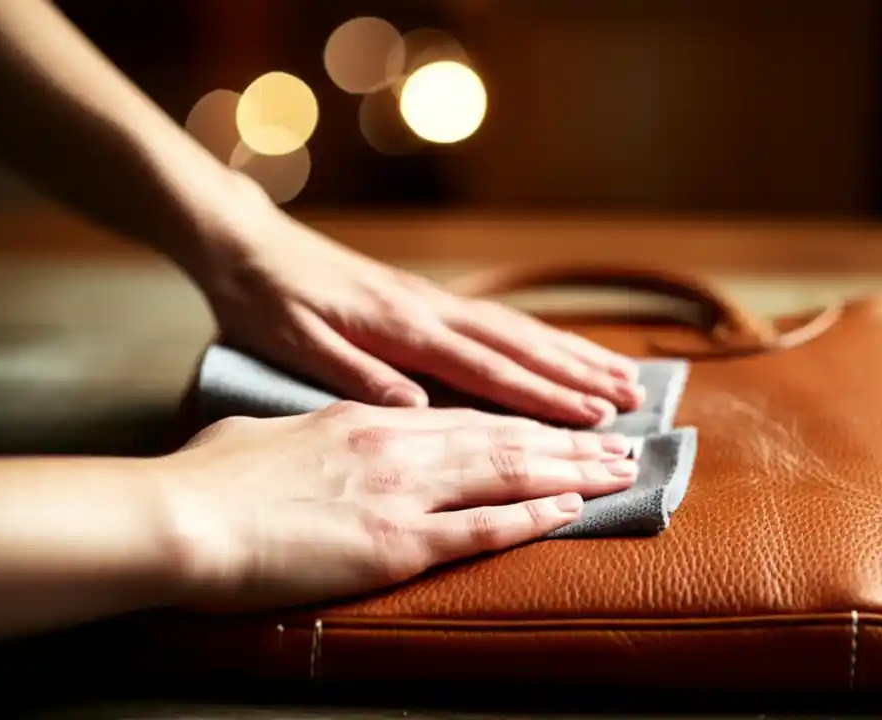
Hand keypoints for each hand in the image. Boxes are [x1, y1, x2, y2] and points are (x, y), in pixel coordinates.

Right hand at [159, 402, 637, 609]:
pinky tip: (569, 508)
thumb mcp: (274, 433)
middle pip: (506, 437)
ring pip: (509, 472)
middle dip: (571, 442)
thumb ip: (318, 427)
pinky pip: (481, 526)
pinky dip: (532, 516)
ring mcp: (403, 491)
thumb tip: (329, 431)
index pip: (469, 416)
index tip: (567, 423)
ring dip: (571, 472)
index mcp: (371, 417)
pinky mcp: (396, 541)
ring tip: (619, 472)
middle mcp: (399, 444)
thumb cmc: (212, 478)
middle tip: (622, 445)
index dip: (527, 420)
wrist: (181, 516)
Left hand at [191, 204, 643, 427]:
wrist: (248, 247)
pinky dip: (542, 339)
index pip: (488, 370)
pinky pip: (500, 321)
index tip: (592, 419)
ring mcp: (434, 302)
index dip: (544, 397)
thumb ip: (359, 375)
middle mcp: (432, 312)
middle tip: (633, 402)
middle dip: (580, 376)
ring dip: (574, 356)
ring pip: (520, 331)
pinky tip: (564, 353)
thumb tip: (422, 409)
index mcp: (403, 330)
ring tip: (623, 378)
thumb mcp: (296, 346)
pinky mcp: (427, 300)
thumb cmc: (267, 304)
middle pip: (521, 347)